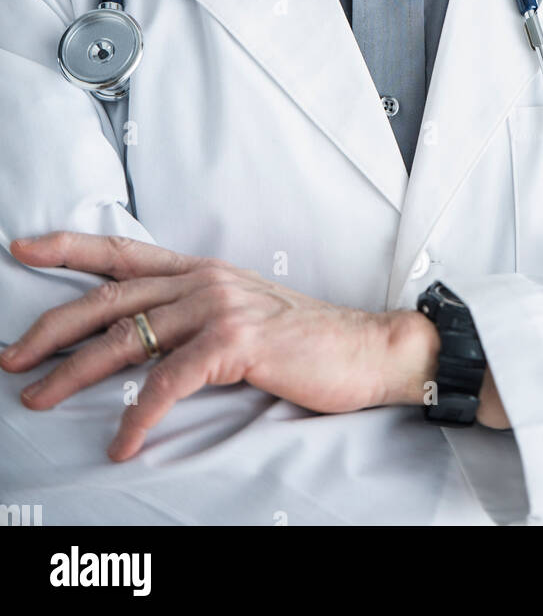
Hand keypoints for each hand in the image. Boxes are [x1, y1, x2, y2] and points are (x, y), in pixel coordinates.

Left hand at [0, 233, 439, 460]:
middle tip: (13, 357)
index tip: (23, 248)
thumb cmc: (301, 340)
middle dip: (53, 327)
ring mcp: (219, 306)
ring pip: (128, 338)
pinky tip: (123, 440)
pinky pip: (170, 380)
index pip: (123, 253)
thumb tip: (134, 338)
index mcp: (200, 270)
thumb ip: (189, 315)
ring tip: (40, 397)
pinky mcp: (236, 341)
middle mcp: (203, 279)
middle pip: (110, 298)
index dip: (70, 247)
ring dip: (75, 372)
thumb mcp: (237, 313)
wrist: (363, 349)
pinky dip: (138, 414)